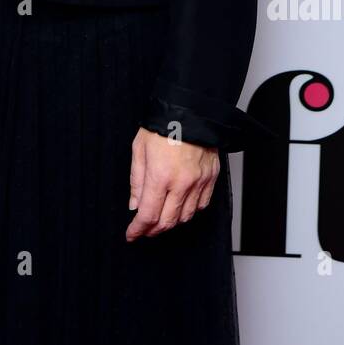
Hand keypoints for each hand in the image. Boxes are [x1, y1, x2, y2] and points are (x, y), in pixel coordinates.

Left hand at [126, 126, 219, 240]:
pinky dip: (189, 211)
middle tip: (144, 230)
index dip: (138, 229)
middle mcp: (181, 182)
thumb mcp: (139, 149)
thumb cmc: (163, 124)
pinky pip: (202, 205)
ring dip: (171, 222)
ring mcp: (199, 182)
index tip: (131, 234)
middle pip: (167, 221)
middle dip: (153, 230)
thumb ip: (137, 181)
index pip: (148, 215)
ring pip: (186, 217)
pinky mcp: (211, 178)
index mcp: (160, 175)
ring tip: (160, 219)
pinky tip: (180, 207)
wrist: (191, 110)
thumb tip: (135, 205)